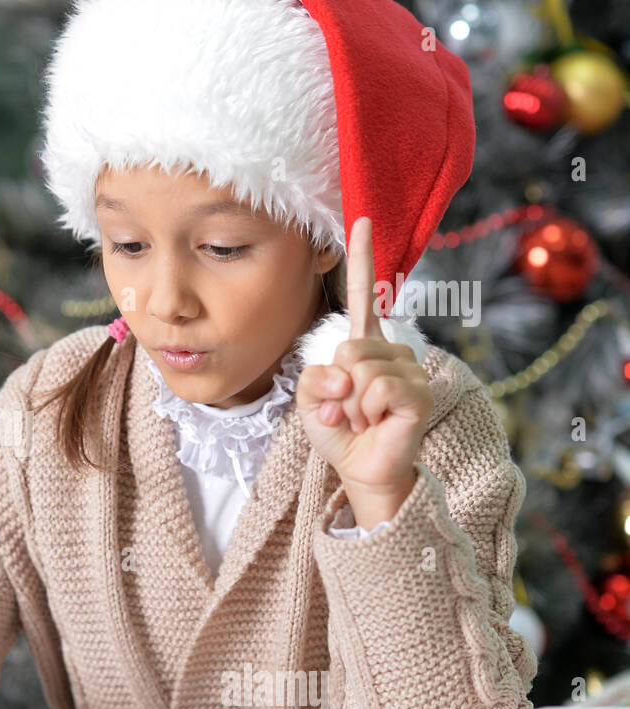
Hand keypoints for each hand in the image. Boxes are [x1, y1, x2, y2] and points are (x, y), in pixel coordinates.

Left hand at [297, 217, 432, 527]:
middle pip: (347, 347)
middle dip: (335, 387)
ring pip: (359, 371)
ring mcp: (409, 371)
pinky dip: (364, 411)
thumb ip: (313, 374)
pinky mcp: (418, 393)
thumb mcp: (310, 398)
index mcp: (364, 345)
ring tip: (360, 418)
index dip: (362, 258)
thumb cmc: (337, 431)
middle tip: (346, 410)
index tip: (361, 220)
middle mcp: (392, 351)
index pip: (363, 296)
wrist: (360, 468)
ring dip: (348, 404)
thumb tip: (344, 371)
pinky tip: (374, 424)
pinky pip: (376, 388)